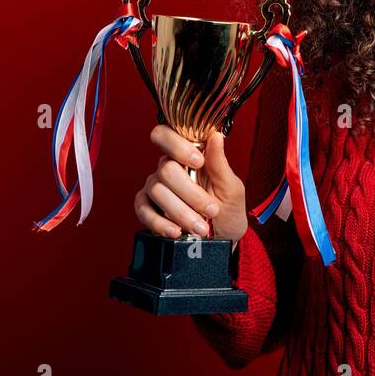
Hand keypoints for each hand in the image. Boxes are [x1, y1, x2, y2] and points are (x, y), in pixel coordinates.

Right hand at [133, 126, 248, 248]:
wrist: (222, 240)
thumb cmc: (228, 210)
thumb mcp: (231, 188)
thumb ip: (220, 163)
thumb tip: (215, 135)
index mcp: (188, 156)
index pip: (166, 135)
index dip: (177, 144)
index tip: (198, 161)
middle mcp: (168, 169)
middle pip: (166, 169)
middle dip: (191, 193)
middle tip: (212, 210)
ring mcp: (156, 188)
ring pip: (157, 190)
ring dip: (181, 212)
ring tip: (200, 227)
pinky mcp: (147, 208)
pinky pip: (143, 210)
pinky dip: (160, 222)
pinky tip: (175, 231)